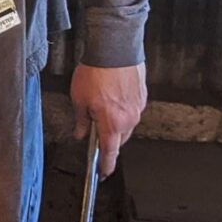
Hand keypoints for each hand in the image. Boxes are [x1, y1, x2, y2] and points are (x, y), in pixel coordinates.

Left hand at [73, 62, 147, 177]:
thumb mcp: (79, 99)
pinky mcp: (142, 96)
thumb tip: (81, 133)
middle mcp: (129, 119)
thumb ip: (81, 121)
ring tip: (102, 106)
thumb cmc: (96, 72)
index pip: (110, 153)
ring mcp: (137, 107)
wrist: (114, 49)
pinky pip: (132, 110)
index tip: (104, 173)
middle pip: (119, 139)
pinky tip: (112, 97)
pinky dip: (122, 109)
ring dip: (115, 122)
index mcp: (112, 124)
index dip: (106, 166)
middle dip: (108, 138)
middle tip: (94, 126)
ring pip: (127, 125)